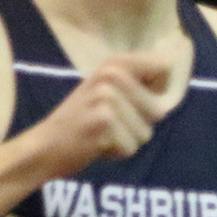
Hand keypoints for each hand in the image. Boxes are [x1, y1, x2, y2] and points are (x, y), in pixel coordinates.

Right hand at [31, 52, 173, 177]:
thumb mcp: (105, 90)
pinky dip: (115, 153)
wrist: (44, 146)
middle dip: (139, 125)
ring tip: (102, 134)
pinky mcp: (103, 123)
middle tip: (109, 124)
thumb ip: (136, 82)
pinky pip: (130, 148)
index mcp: (114, 63)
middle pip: (158, 110)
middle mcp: (111, 75)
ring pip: (145, 133)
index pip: (164, 68)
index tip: (137, 101)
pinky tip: (95, 145)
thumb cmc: (81, 121)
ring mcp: (106, 98)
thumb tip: (172, 75)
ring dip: (127, 141)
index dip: (158, 91)